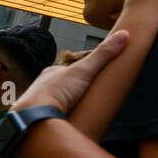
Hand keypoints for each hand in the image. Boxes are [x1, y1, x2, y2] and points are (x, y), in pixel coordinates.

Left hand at [10, 30, 128, 114]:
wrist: (33, 116)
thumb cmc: (55, 92)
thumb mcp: (84, 70)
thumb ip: (103, 55)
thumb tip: (123, 35)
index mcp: (52, 72)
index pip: (71, 70)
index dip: (84, 72)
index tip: (94, 76)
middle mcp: (43, 86)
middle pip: (64, 86)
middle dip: (75, 90)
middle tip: (88, 96)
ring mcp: (40, 103)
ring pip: (57, 102)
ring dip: (67, 106)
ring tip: (81, 111)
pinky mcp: (40, 118)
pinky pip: (52, 117)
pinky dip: (60, 118)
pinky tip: (69, 122)